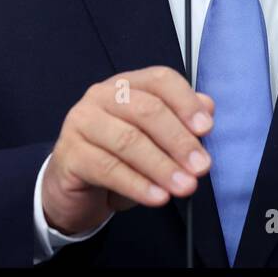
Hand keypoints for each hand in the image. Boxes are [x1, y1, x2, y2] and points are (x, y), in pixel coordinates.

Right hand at [41, 66, 214, 235]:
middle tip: (200, 167)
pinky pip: (108, 169)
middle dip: (178, 140)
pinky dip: (138, 185)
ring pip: (128, 140)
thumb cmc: (118, 157)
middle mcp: (101, 96)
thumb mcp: (153, 139)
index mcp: (126, 84)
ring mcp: (81, 123)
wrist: (75, 190)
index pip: (159, 80)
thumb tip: (207, 107)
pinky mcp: (70, 154)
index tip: (206, 128)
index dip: (186, 102)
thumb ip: (180, 121)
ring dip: (162, 166)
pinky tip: (157, 197)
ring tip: (185, 186)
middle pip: (146, 110)